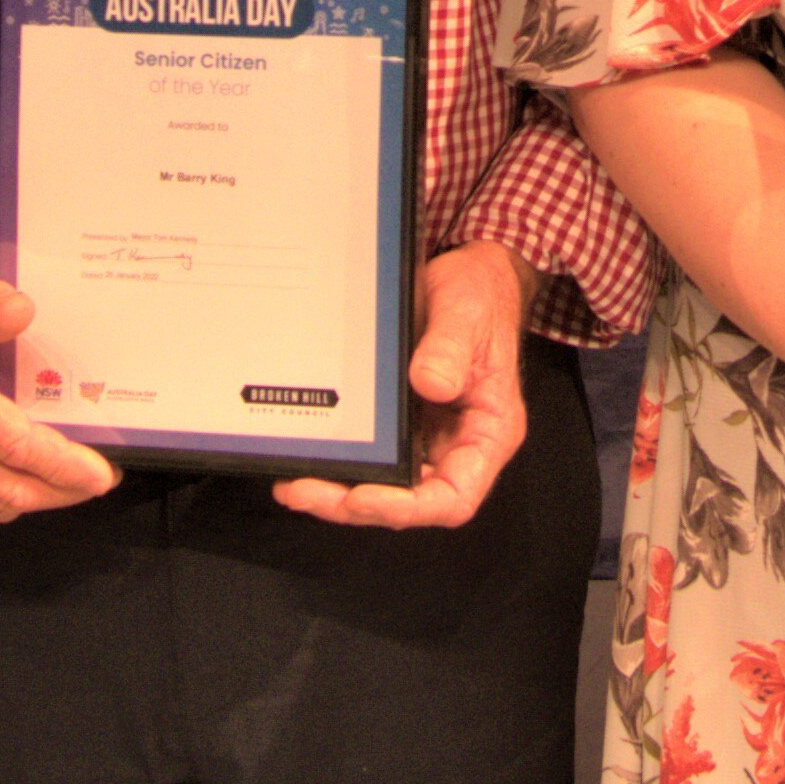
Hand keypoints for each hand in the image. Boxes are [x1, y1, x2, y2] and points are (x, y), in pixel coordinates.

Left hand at [276, 241, 528, 529]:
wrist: (471, 275)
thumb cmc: (480, 296)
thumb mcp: (467, 314)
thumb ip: (450, 349)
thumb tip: (430, 384)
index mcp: (488, 432)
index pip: (454, 497)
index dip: (408, 507)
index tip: (362, 496)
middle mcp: (458, 444)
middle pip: (411, 501)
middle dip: (356, 505)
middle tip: (306, 493)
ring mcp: (429, 437)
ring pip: (388, 487)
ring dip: (341, 493)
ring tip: (296, 486)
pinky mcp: (404, 424)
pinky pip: (376, 456)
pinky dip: (344, 463)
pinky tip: (310, 458)